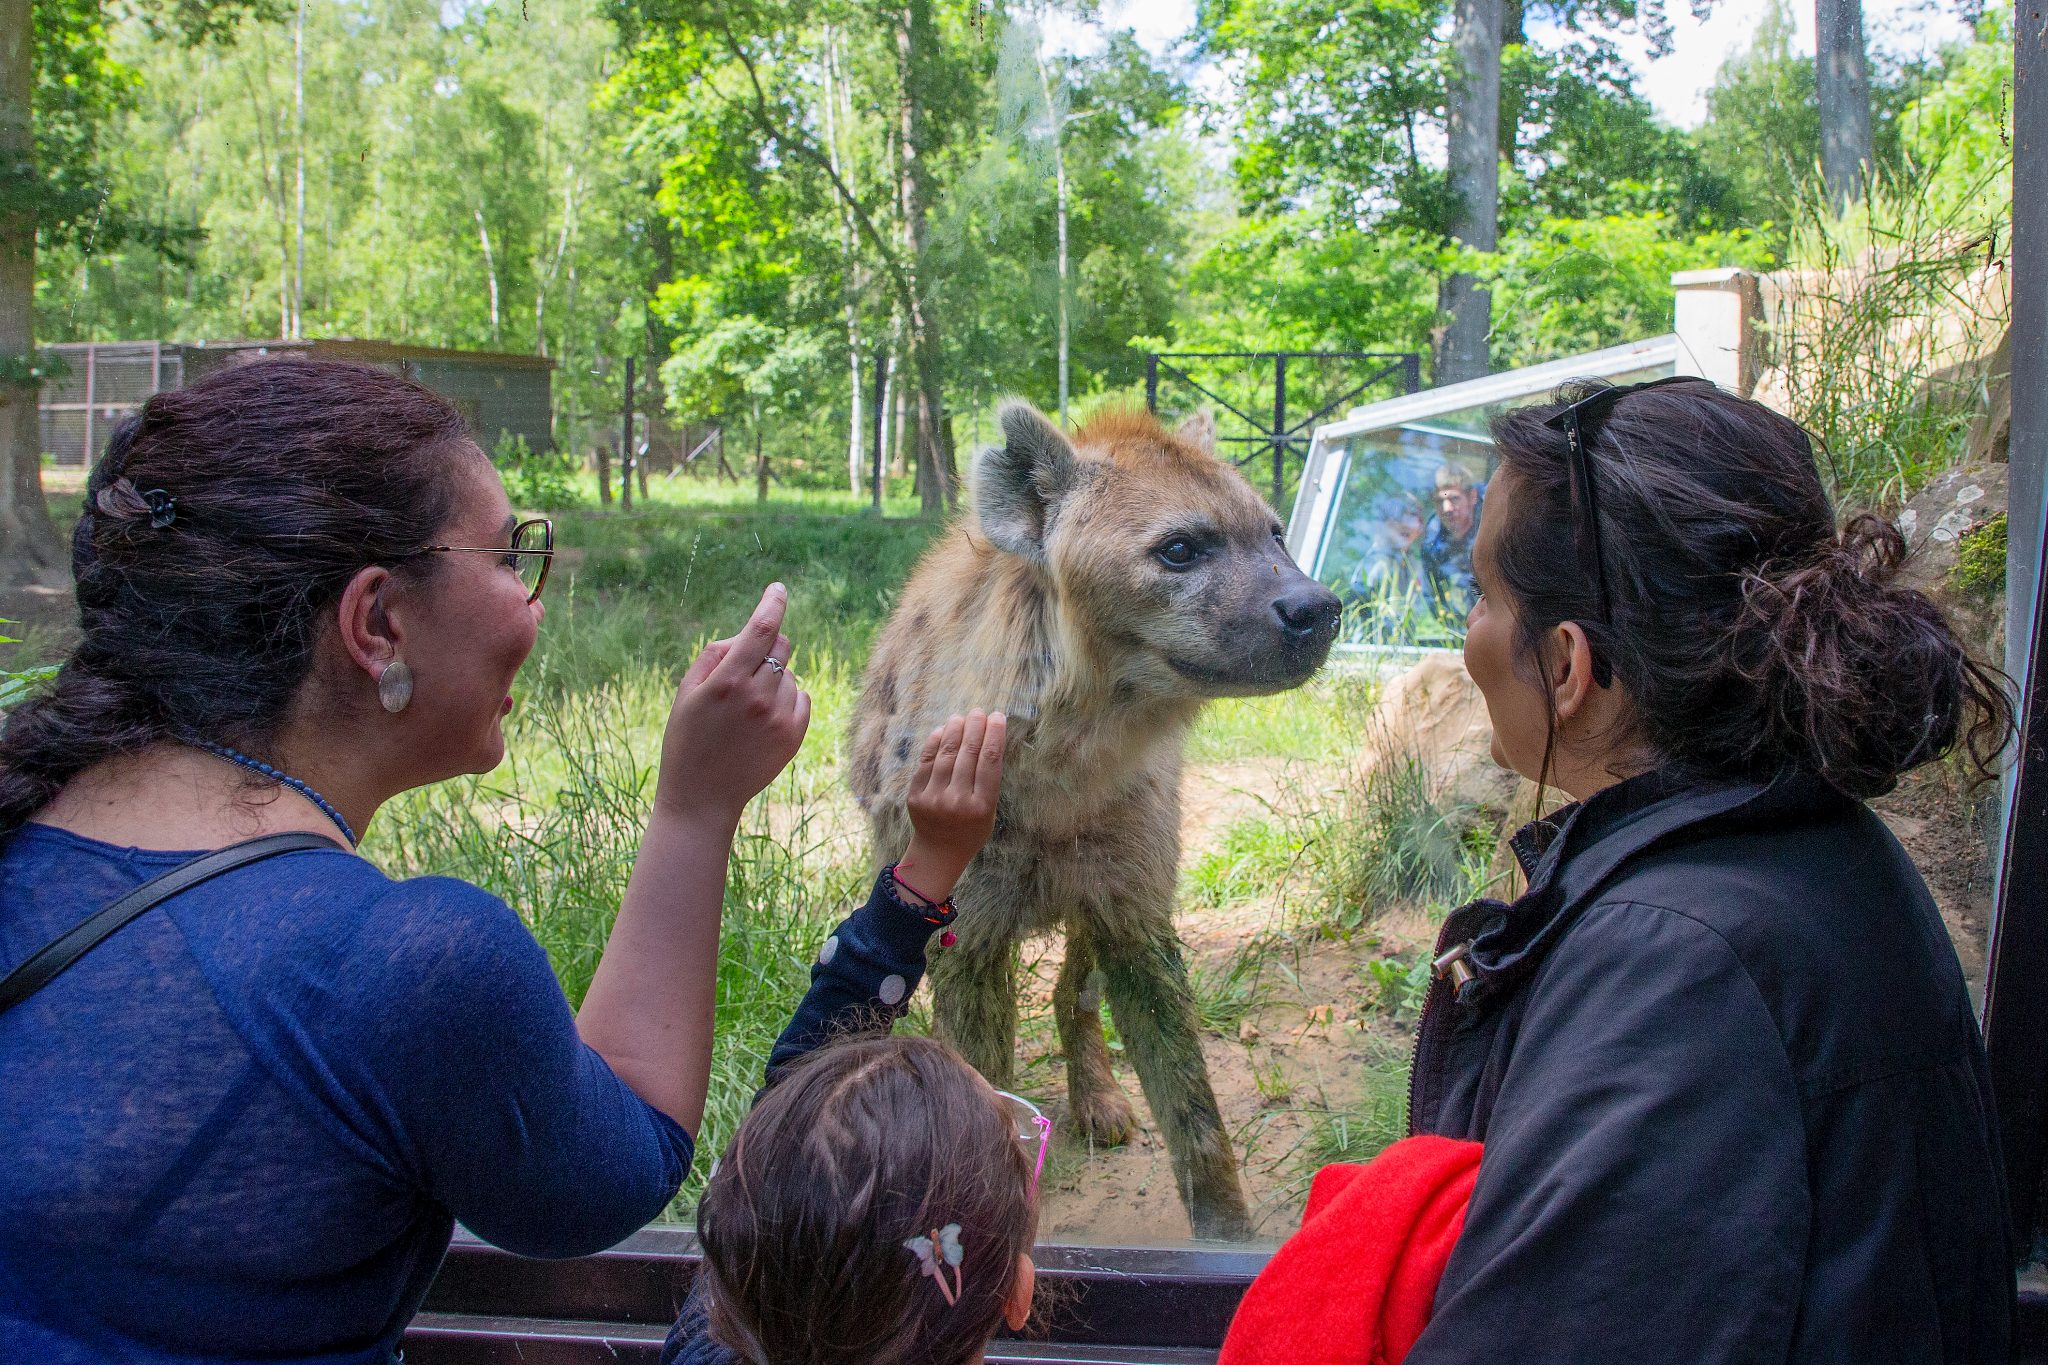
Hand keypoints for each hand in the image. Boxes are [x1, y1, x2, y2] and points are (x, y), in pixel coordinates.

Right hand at [653, 583, 810, 825]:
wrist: (702, 797)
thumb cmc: (687, 739)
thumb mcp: (687, 692)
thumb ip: (715, 655)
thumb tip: (746, 635)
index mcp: (728, 681)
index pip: (760, 629)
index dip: (772, 604)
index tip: (778, 589)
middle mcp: (758, 697)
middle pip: (781, 646)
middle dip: (767, 646)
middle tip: (744, 668)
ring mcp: (779, 717)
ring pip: (790, 673)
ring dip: (773, 678)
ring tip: (746, 708)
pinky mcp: (794, 735)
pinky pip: (801, 697)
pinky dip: (786, 699)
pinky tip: (762, 720)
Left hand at [896, 709, 1006, 904]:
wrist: (938, 852)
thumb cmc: (971, 829)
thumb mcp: (989, 811)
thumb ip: (987, 782)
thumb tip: (986, 740)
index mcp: (982, 807)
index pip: (990, 763)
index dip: (994, 736)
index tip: (998, 717)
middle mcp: (957, 802)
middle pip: (968, 755)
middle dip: (975, 728)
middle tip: (979, 712)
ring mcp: (934, 799)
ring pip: (946, 756)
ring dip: (955, 732)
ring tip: (961, 717)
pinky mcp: (915, 796)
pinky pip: (926, 763)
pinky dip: (934, 744)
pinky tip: (942, 731)